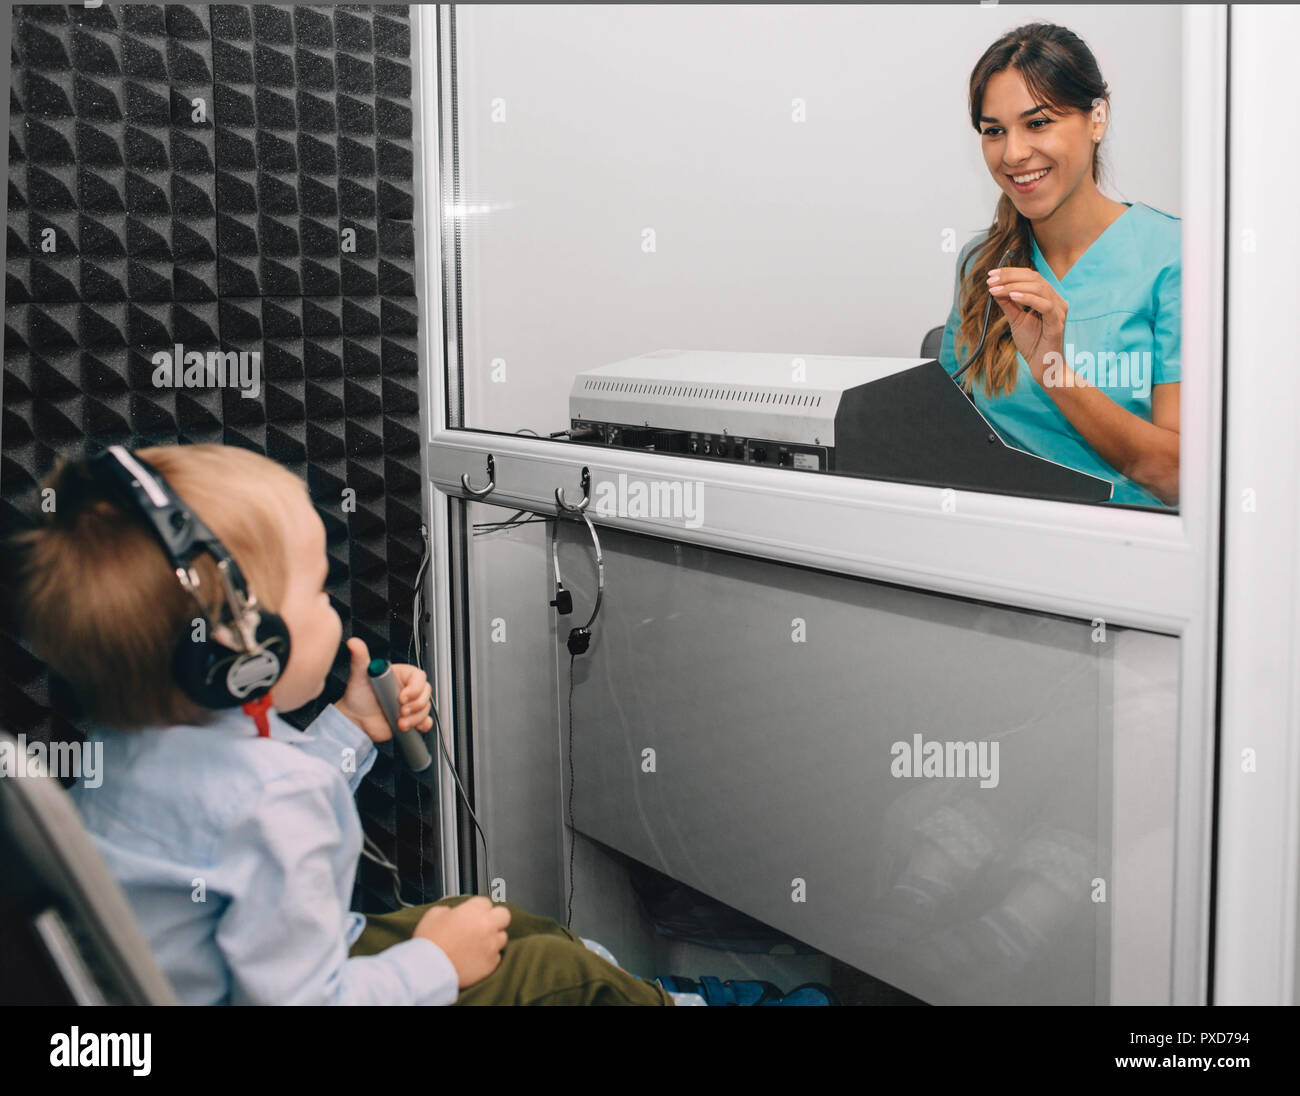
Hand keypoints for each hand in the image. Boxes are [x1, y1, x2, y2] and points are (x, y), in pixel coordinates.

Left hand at [334, 637, 433, 743]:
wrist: (355, 719)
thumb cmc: (358, 696)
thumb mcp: (359, 675)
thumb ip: (360, 658)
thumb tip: (354, 643)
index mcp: (401, 676)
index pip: (418, 677)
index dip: (414, 688)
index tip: (402, 696)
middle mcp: (408, 689)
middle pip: (426, 693)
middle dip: (416, 705)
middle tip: (401, 710)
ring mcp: (410, 705)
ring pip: (426, 709)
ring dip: (415, 718)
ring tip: (399, 721)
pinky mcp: (411, 719)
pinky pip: (425, 722)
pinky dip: (421, 725)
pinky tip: (409, 725)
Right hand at [414, 897, 510, 988]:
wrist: (429, 971)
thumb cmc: (430, 944)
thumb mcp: (432, 915)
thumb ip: (447, 909)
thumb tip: (451, 913)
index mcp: (474, 911)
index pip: (486, 902)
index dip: (477, 908)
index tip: (472, 914)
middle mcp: (487, 926)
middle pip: (504, 915)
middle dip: (495, 918)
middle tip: (483, 925)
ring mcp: (491, 945)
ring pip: (502, 937)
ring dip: (493, 938)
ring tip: (478, 944)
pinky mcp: (491, 964)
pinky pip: (496, 956)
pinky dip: (489, 956)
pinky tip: (476, 958)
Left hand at [986, 266, 1067, 384]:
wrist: (1044, 366)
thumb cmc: (1033, 344)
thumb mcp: (1016, 319)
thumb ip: (1007, 304)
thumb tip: (995, 288)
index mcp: (1047, 297)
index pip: (1030, 276)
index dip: (1010, 273)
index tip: (991, 275)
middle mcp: (1056, 300)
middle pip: (1034, 278)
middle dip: (1010, 277)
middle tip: (990, 280)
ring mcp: (1058, 310)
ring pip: (1039, 288)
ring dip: (1014, 286)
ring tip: (996, 289)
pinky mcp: (1057, 322)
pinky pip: (1044, 305)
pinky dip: (1028, 298)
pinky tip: (1012, 297)